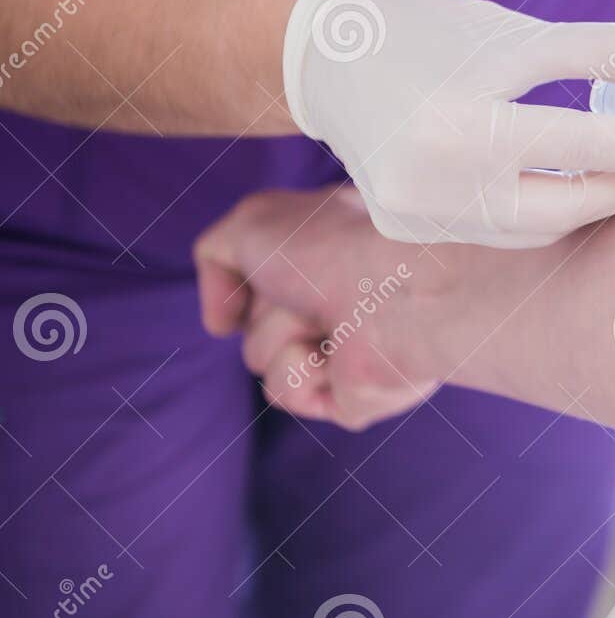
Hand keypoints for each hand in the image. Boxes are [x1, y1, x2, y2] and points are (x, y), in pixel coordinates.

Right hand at [194, 187, 443, 429]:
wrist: (394, 292)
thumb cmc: (333, 248)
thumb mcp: (251, 223)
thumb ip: (217, 255)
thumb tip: (223, 326)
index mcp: (333, 257)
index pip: (263, 276)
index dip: (257, 271)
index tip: (281, 262)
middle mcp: (342, 302)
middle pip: (253, 320)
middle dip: (266, 308)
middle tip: (310, 292)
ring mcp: (347, 350)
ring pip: (262, 359)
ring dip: (281, 337)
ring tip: (330, 323)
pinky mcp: (351, 394)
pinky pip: (286, 392)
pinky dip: (300, 373)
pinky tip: (337, 357)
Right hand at [282, 0, 614, 247]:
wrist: (323, 48)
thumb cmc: (432, 27)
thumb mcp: (517, 29)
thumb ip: (601, 56)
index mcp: (464, 114)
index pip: (589, 140)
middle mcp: (434, 174)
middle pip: (570, 201)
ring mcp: (414, 211)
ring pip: (540, 227)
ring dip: (596, 202)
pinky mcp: (403, 227)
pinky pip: (499, 231)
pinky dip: (542, 210)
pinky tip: (573, 189)